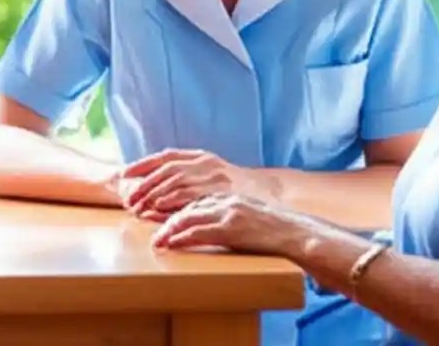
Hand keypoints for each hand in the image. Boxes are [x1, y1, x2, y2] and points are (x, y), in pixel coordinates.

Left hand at [120, 149, 275, 221]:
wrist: (285, 225)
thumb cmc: (253, 208)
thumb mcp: (223, 185)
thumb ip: (198, 181)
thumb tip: (169, 188)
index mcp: (210, 163)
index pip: (171, 158)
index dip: (145, 164)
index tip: (125, 173)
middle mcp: (215, 175)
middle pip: (171, 177)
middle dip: (146, 188)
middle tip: (128, 202)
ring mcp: (222, 199)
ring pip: (180, 199)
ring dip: (157, 209)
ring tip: (140, 216)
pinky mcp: (228, 222)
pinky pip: (196, 224)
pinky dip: (177, 229)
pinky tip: (165, 236)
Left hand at [151, 192, 308, 255]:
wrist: (294, 233)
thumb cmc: (271, 230)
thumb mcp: (246, 216)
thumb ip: (226, 216)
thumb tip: (207, 225)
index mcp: (227, 195)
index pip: (191, 194)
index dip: (169, 202)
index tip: (152, 207)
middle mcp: (224, 199)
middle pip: (184, 202)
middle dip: (161, 210)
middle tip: (143, 218)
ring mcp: (227, 213)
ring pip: (187, 217)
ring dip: (167, 229)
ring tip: (155, 240)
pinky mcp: (231, 228)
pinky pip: (199, 232)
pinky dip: (181, 238)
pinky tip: (170, 244)